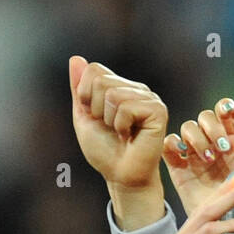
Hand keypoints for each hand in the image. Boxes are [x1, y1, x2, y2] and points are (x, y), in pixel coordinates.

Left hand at [69, 58, 166, 225]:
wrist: (121, 175)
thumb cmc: (105, 151)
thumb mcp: (84, 116)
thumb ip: (79, 88)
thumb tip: (75, 58)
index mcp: (121, 87)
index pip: (94, 69)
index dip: (85, 95)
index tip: (96, 116)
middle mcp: (137, 89)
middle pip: (101, 80)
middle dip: (97, 109)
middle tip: (110, 128)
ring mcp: (149, 99)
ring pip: (113, 93)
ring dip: (109, 119)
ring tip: (121, 132)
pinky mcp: (158, 111)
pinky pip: (126, 107)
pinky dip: (121, 125)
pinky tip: (131, 135)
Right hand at [163, 99, 233, 216]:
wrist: (227, 226)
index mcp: (233, 139)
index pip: (224, 111)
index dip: (224, 107)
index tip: (228, 112)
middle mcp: (213, 143)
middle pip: (205, 117)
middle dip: (213, 127)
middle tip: (223, 148)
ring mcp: (194, 154)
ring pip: (188, 127)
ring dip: (198, 138)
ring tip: (208, 158)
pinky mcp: (178, 167)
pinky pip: (169, 145)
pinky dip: (174, 144)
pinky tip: (184, 154)